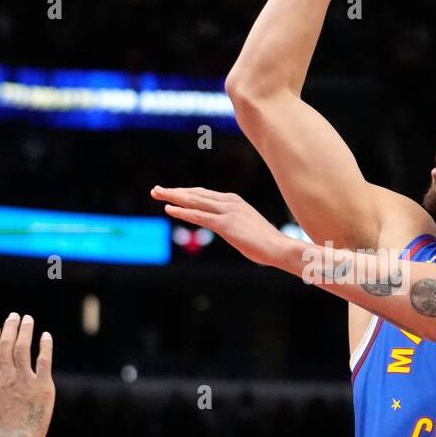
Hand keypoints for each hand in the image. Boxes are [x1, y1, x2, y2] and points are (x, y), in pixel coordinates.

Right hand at [0, 314, 54, 436]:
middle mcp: (8, 376)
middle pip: (6, 345)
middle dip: (9, 328)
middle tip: (13, 315)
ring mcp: (26, 380)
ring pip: (24, 348)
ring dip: (25, 331)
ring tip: (27, 319)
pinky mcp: (43, 386)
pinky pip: (44, 361)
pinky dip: (45, 346)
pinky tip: (46, 336)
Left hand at [151, 186, 289, 266]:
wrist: (279, 247)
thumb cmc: (266, 243)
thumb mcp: (246, 228)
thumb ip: (234, 225)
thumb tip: (228, 229)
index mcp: (234, 201)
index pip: (204, 194)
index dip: (186, 192)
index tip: (172, 192)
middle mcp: (229, 201)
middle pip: (196, 194)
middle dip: (175, 191)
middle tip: (156, 190)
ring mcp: (227, 211)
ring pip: (194, 201)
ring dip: (174, 197)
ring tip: (157, 194)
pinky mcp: (225, 224)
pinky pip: (199, 216)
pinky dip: (183, 212)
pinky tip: (169, 209)